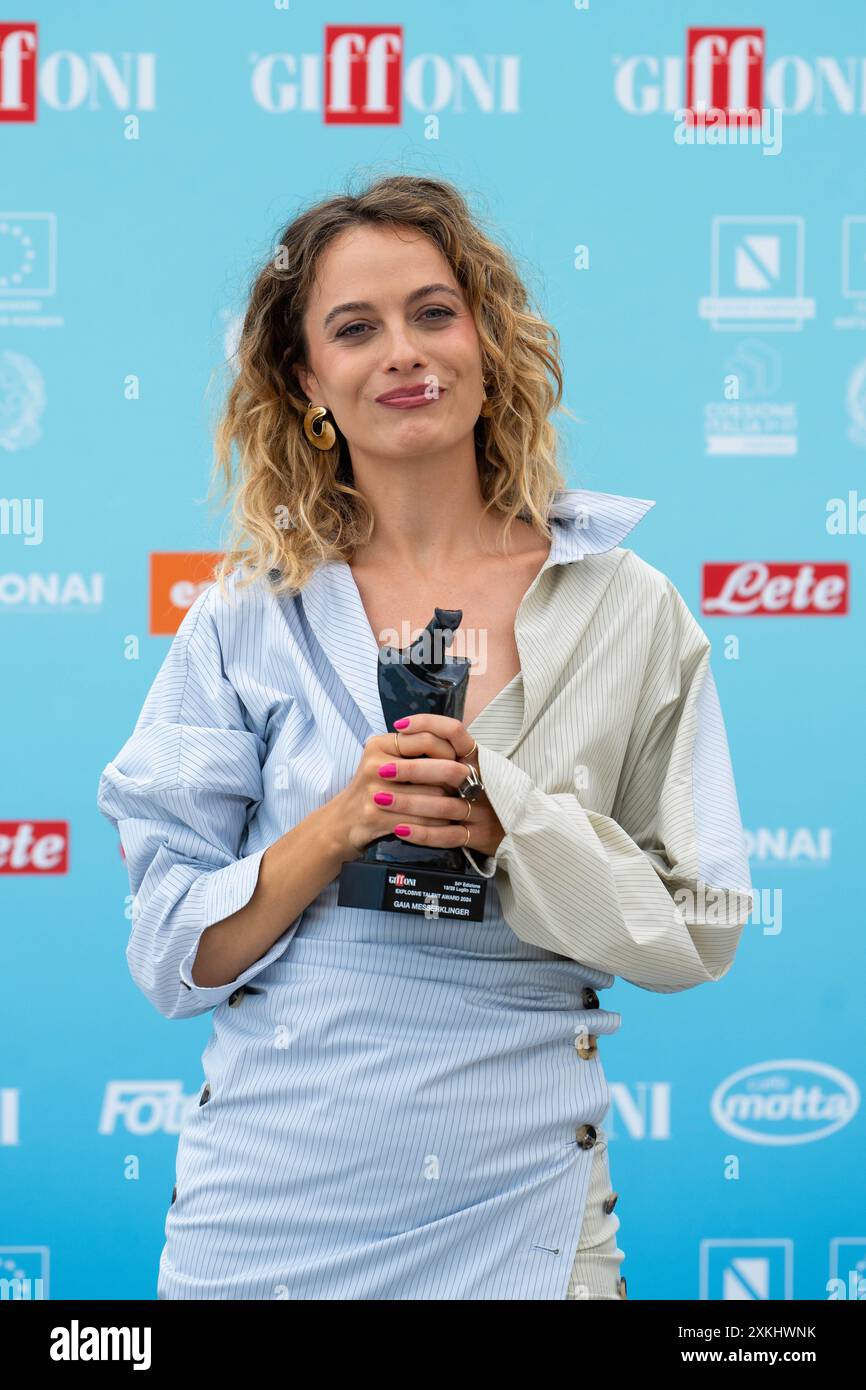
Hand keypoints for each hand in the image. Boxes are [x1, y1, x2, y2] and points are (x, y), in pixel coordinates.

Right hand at [323, 715, 504, 862]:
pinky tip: (447, 824)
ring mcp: (375, 791)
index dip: (450, 750)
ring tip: (462, 804)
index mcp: (380, 744)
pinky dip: (438, 824)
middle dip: (455, 778)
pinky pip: (421, 820)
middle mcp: (376, 764)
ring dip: (451, 803)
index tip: (459, 761)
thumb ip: (412, 749)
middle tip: (469, 784)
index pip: (427, 738)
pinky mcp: (376, 816)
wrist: (343, 822)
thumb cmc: (373, 789)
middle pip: (431, 767)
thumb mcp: (385, 760)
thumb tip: (457, 745)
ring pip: (430, 795)